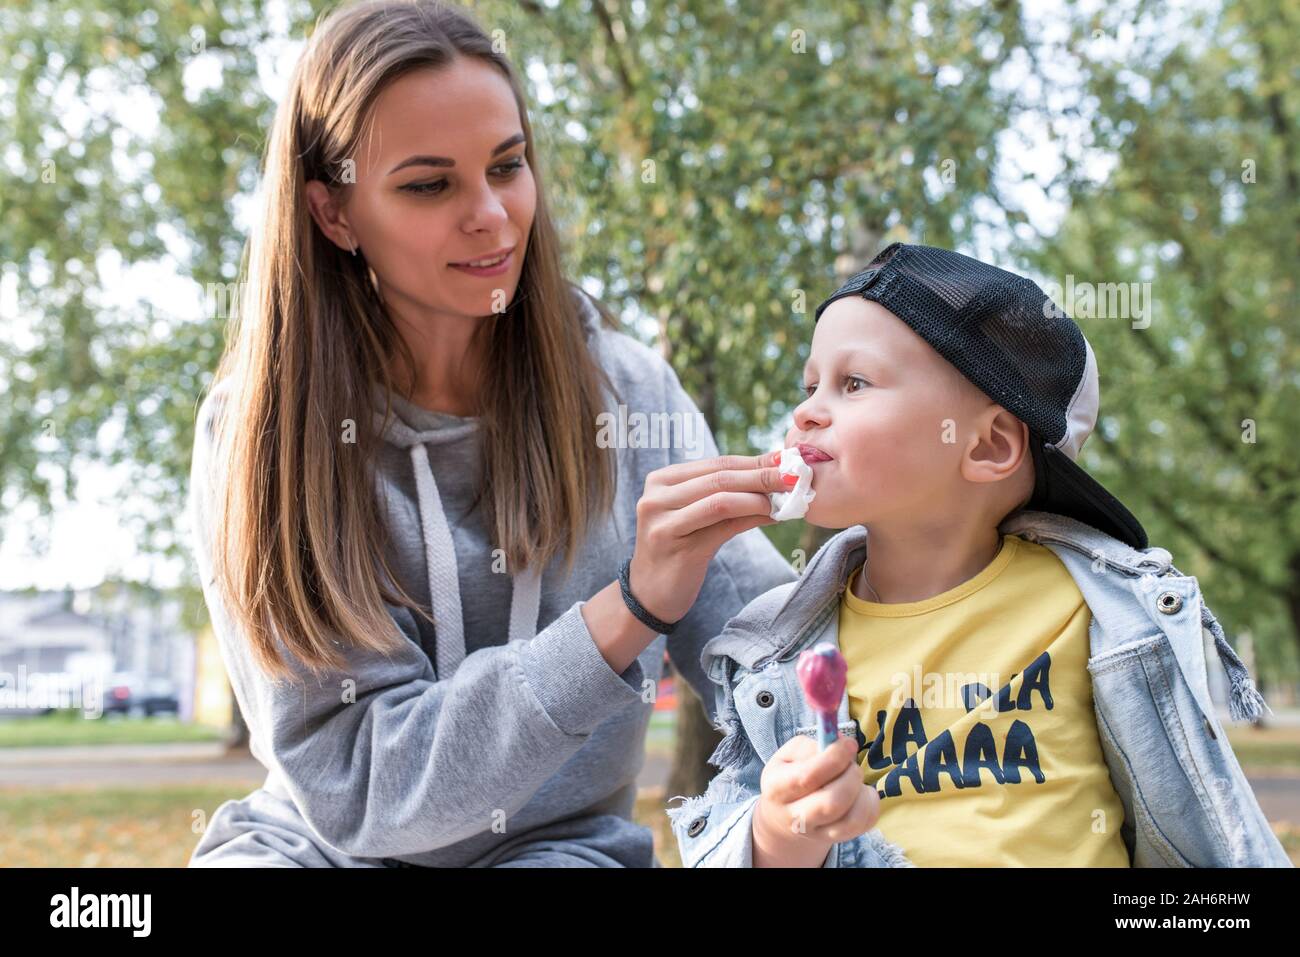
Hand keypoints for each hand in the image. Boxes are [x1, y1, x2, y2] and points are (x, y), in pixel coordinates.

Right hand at [626, 451, 785, 623]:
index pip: (715, 464)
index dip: (753, 461)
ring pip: (722, 500)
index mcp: (660, 481)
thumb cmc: (678, 549)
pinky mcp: (679, 549)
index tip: (785, 459)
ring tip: (787, 498)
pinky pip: (724, 527)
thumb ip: (720, 493)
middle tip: (795, 475)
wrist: (650, 594)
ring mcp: (664, 524)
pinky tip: (773, 518)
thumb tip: (771, 474)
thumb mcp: (693, 515)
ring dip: (760, 497)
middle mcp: (657, 498)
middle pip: (720, 478)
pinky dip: (753, 519)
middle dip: (762, 475)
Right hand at [753, 733, 878, 866]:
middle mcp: (795, 817)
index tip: (849, 743)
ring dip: (862, 792)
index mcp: (777, 789)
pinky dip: (870, 804)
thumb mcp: (787, 755)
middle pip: (832, 803)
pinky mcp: (837, 838)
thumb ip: (809, 746)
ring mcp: (817, 833)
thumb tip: (837, 743)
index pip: (808, 777)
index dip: (834, 758)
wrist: (783, 816)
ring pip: (851, 820)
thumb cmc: (789, 776)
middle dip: (850, 776)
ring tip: (854, 779)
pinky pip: (863, 824)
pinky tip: (861, 792)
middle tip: (851, 764)